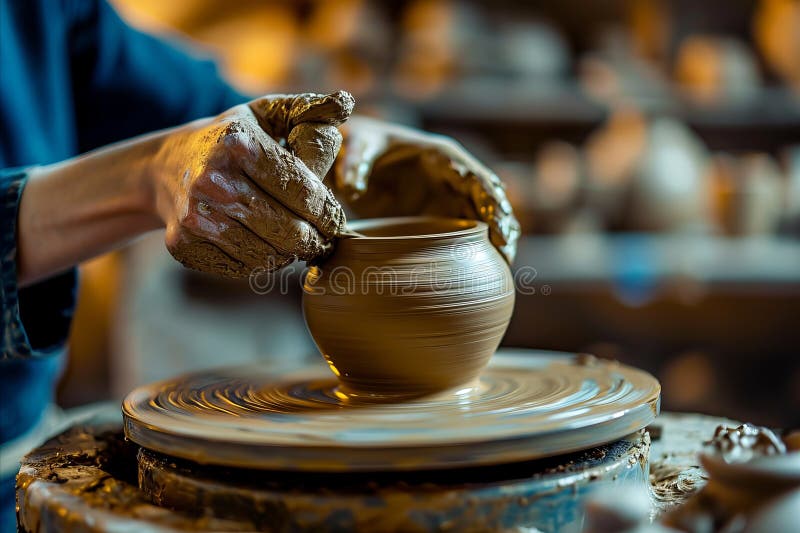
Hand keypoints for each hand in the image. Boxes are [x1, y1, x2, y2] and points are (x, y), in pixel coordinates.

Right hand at [151, 91, 353, 276]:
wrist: (164, 168)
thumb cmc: (231, 140)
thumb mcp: (266, 114)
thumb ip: (310, 110)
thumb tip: (346, 103)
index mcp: (239, 143)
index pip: (306, 193)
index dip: (330, 213)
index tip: (336, 219)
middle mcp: (214, 180)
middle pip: (291, 232)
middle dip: (316, 240)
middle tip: (324, 239)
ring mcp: (196, 216)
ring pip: (270, 256)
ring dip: (291, 254)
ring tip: (297, 242)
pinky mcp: (184, 245)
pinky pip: (244, 269)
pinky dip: (262, 264)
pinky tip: (265, 247)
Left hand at [330, 116, 519, 262]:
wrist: (352, 158)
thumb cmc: (359, 146)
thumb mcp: (356, 148)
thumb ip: (355, 165)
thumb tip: (351, 188)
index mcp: (442, 155)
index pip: (475, 177)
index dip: (490, 199)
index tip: (495, 221)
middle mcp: (454, 176)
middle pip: (489, 199)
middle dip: (502, 222)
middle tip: (506, 249)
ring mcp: (449, 197)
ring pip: (485, 217)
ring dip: (498, 237)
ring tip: (505, 263)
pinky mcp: (440, 216)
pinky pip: (468, 232)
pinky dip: (481, 247)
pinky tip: (488, 267)